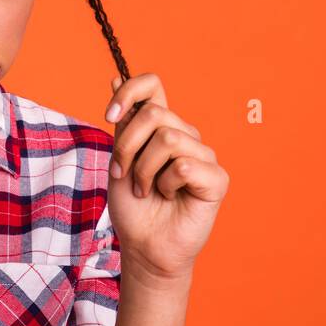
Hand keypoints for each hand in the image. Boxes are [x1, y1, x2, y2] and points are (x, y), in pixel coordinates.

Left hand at [104, 73, 228, 285]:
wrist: (143, 247)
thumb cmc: (133, 208)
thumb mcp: (119, 160)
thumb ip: (124, 124)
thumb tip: (116, 78)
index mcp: (162, 127)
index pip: (153, 85)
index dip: (129, 92)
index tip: (109, 116)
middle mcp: (185, 136)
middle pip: (154, 113)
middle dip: (127, 147)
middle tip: (124, 175)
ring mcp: (203, 156)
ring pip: (168, 139)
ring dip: (144, 170)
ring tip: (146, 190)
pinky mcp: (216, 178)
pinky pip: (184, 166)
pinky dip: (166, 185)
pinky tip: (169, 198)